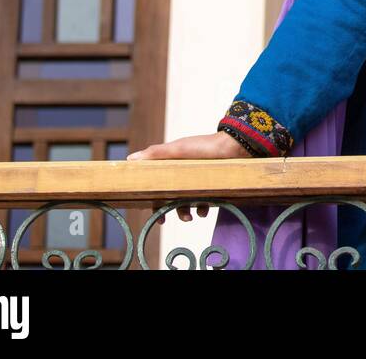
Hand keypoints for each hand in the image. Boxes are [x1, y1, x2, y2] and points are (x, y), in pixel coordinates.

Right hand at [127, 132, 250, 222]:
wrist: (236, 146)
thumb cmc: (205, 146)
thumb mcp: (179, 149)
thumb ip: (155, 154)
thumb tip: (130, 160)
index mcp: (171, 165)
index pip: (157, 185)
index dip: (154, 199)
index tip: (155, 213)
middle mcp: (183, 173)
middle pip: (172, 196)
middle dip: (172, 209)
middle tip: (173, 219)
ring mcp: (198, 179)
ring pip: (188, 201)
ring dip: (187, 211)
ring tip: (192, 217)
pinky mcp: (212, 184)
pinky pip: (205, 200)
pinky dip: (203, 207)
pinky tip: (205, 210)